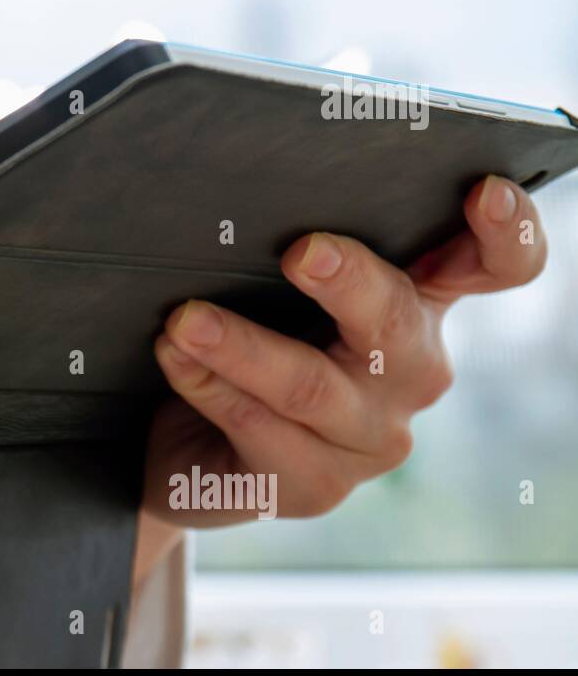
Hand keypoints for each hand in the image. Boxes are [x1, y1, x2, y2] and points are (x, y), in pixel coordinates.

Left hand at [142, 175, 543, 523]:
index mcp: (419, 303)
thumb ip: (294, 249)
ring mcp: (369, 437)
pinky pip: (258, 429)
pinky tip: (173, 356)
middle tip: (298, 251)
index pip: (495, 268)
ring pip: (310, 386)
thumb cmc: (247, 336)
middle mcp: (410, 370)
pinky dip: (206, 386)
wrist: (190, 446)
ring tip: (184, 319)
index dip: (504, 232)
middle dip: (348, 280)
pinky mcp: (315, 484)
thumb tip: (251, 199)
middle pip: (395, 320)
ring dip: (241, 346)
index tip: (482, 191)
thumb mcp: (277, 287)